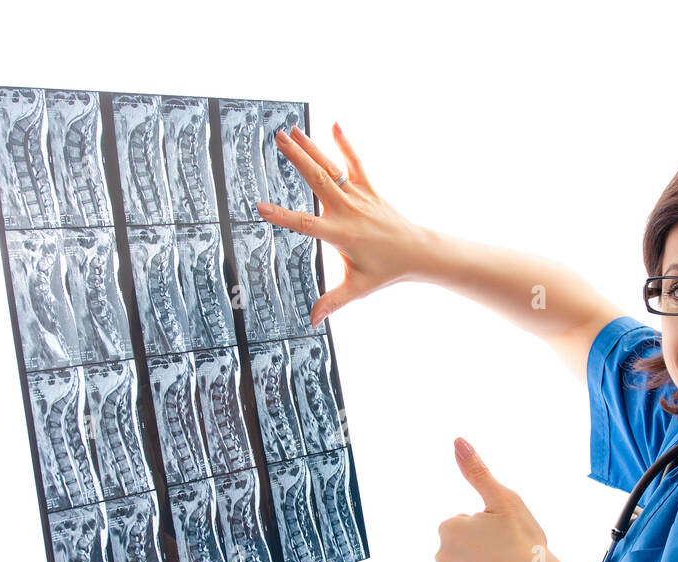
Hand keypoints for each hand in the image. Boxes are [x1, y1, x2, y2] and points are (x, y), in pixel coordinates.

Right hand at [257, 122, 431, 327]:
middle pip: (317, 181)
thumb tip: (313, 320)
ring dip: (311, 147)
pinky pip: (356, 163)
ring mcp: (359, 196)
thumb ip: (333, 302)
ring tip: (290, 130)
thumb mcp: (358, 288)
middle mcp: (348, 210)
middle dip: (297, 159)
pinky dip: (345, 144)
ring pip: (331, 167)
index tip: (260, 207)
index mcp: (340, 234)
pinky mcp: (369, 189)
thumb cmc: (387, 270)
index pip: (305, 224)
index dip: (282, 216)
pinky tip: (335, 124)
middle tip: (276, 139)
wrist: (417, 251)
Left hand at [435, 438, 548, 561]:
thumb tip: (457, 441)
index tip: (502, 535)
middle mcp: (441, 555)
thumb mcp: (503, 499)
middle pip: (460, 547)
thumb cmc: (523, 540)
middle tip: (505, 553)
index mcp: (449, 528)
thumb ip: (477, 471)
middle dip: (478, 548)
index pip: (463, 524)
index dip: (485, 527)